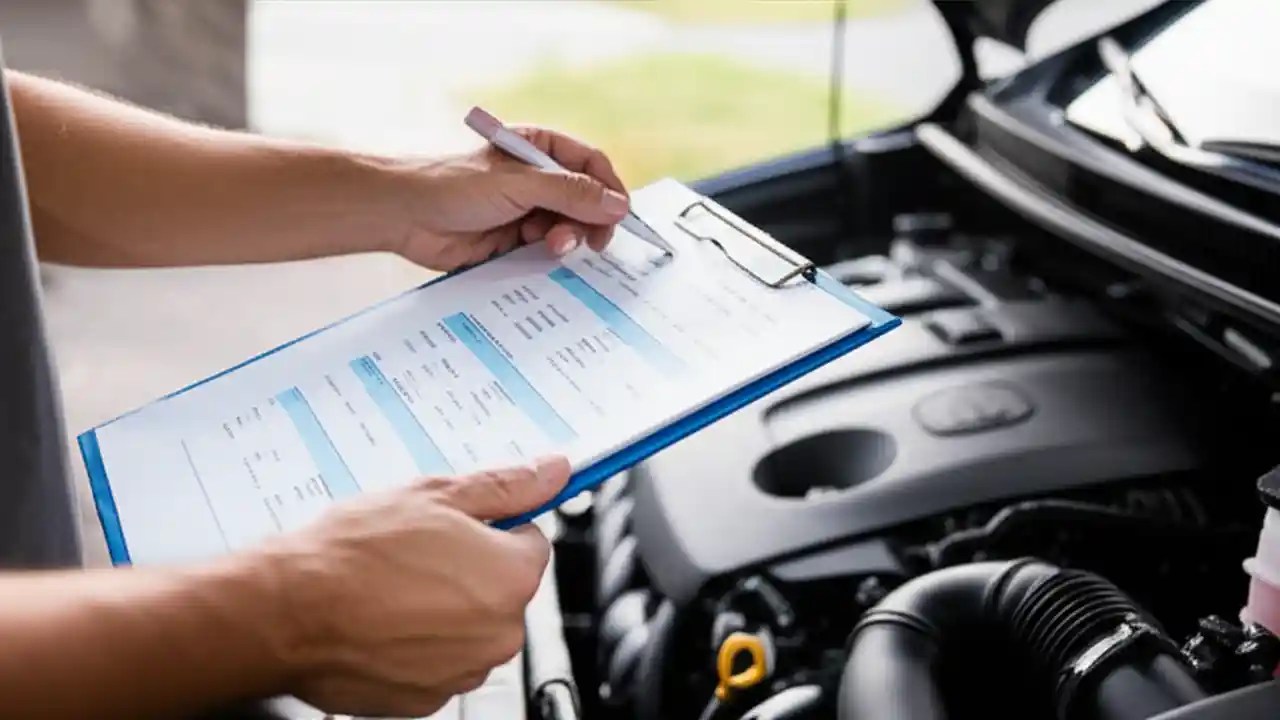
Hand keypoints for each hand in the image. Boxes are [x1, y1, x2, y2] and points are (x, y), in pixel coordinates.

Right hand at [256, 456, 568, 716]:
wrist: (288, 612)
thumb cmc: (355, 553)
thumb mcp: (437, 496)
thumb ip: (506, 486)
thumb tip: (553, 471)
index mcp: (511, 577)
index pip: (529, 542)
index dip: (491, 528)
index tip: (457, 525)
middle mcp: (499, 633)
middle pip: (500, 589)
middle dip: (468, 570)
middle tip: (416, 552)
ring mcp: (463, 671)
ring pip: (468, 627)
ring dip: (442, 608)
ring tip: (392, 586)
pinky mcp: (426, 699)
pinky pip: (436, 661)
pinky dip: (416, 643)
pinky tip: (382, 620)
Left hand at [393, 127, 630, 270]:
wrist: (403, 215)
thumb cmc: (453, 184)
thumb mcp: (519, 184)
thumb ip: (570, 193)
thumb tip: (618, 204)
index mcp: (539, 148)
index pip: (590, 164)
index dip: (609, 188)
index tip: (619, 215)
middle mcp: (536, 178)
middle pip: (584, 200)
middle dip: (588, 220)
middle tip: (590, 241)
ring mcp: (524, 210)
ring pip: (567, 227)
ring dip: (566, 238)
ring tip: (550, 246)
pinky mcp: (511, 240)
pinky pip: (544, 251)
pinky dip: (548, 256)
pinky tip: (541, 257)